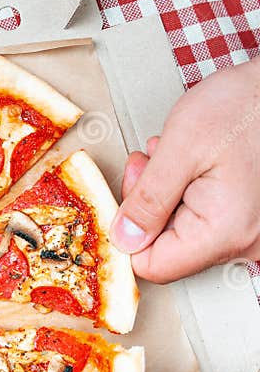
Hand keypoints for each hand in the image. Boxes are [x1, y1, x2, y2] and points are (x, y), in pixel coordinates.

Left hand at [110, 58, 259, 282]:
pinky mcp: (249, 221)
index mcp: (224, 231)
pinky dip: (186, 194)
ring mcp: (250, 234)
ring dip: (165, 196)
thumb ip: (148, 199)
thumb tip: (123, 238)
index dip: (128, 235)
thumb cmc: (249, 105)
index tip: (126, 199)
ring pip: (182, 234)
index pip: (153, 266)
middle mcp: (244, 241)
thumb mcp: (183, 146)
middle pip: (167, 249)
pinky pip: (204, 222)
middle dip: (148, 206)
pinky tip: (190, 166)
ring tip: (174, 158)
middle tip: (149, 164)